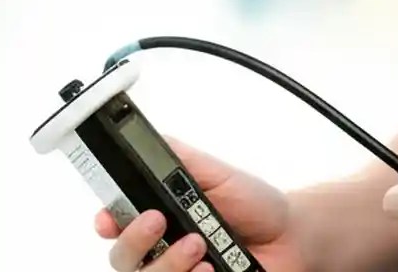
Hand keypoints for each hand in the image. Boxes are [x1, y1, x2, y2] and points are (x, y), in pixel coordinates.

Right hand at [95, 138, 307, 271]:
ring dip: (167, 264)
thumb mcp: (216, 173)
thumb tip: (142, 139)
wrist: (292, 235)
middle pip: (122, 259)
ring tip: (199, 245)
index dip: (106, 224)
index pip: (114, 226)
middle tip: (161, 221)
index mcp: (158, 218)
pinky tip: (211, 270)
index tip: (109, 219)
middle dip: (135, 241)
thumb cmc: (254, 203)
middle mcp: (161, 250)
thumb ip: (179, 159)